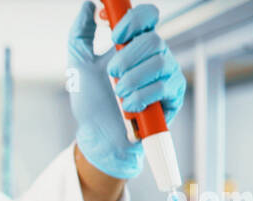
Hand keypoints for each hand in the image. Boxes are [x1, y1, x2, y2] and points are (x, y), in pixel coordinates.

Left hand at [68, 1, 186, 178]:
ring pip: (159, 62)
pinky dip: (140, 97)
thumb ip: (80, 34)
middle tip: (111, 74)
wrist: (97, 135)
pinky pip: (163, 87)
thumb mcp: (78, 64)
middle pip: (153, 39)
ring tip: (118, 94)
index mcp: (135, 43)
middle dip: (126, 58)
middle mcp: (155, 54)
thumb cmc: (91, 101)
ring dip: (131, 80)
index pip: (148, 15)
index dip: (134, 20)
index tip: (114, 36)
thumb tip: (88, 6)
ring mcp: (167, 74)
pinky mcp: (173, 96)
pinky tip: (128, 108)